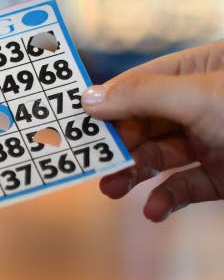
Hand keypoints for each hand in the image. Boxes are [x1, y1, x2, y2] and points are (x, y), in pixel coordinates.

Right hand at [82, 39, 223, 220]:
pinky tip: (154, 209)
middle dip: (117, 145)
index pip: (140, 82)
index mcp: (201, 70)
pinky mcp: (222, 178)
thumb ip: (142, 97)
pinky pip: (183, 188)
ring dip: (132, 175)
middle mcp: (204, 104)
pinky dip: (165, 200)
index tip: (72, 122)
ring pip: (158, 157)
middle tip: (89, 163)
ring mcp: (213, 142)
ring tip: (111, 189)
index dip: (106, 102)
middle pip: (143, 123)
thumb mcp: (202, 98)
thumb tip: (88, 97)